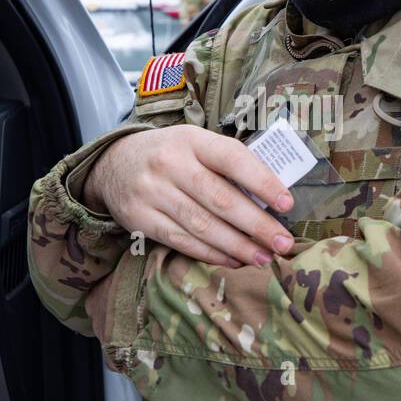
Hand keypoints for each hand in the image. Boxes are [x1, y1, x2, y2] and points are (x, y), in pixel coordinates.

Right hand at [83, 125, 294, 267]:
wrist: (114, 164)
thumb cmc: (172, 155)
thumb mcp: (196, 144)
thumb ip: (229, 164)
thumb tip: (273, 196)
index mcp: (192, 140)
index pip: (232, 159)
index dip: (262, 182)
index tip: (287, 203)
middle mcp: (170, 164)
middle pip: (220, 199)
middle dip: (257, 224)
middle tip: (283, 242)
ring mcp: (153, 192)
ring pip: (202, 225)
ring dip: (238, 246)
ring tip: (264, 257)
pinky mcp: (140, 218)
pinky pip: (182, 241)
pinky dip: (211, 254)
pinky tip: (234, 260)